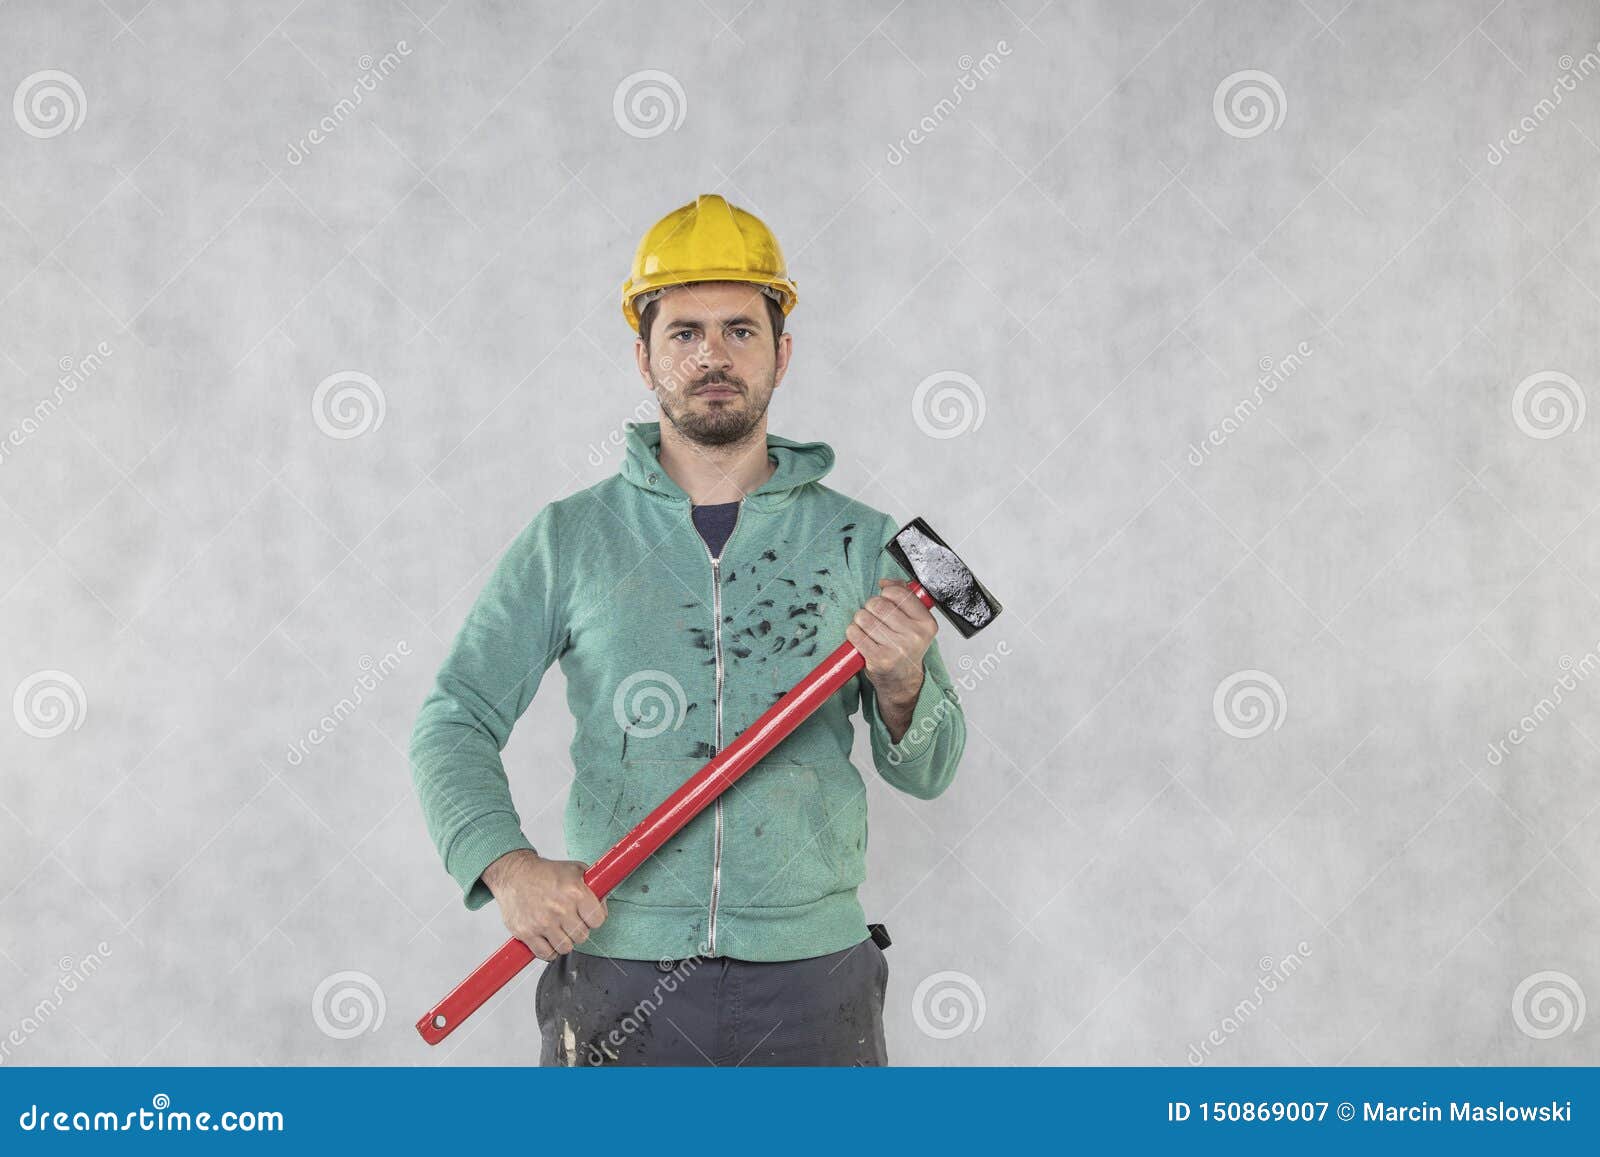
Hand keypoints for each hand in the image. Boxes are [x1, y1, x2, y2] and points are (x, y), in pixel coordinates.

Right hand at [482, 850, 606, 960]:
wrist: (514, 874)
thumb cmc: (546, 872)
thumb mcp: (576, 870)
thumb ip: (594, 888)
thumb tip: (603, 906)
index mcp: (575, 891)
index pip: (598, 920)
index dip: (594, 919)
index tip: (587, 916)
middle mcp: (560, 908)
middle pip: (582, 936)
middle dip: (578, 930)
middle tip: (570, 921)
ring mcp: (542, 922)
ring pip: (566, 947)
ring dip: (564, 941)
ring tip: (559, 929)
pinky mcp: (526, 932)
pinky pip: (546, 954)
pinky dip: (549, 950)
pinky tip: (548, 938)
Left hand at [846, 579, 937, 737]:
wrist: (903, 681)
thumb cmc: (905, 647)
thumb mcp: (914, 622)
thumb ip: (903, 596)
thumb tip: (884, 582)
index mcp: (926, 623)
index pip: (899, 594)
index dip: (886, 592)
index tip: (885, 599)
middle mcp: (914, 636)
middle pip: (878, 604)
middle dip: (870, 606)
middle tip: (873, 615)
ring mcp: (896, 649)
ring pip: (864, 618)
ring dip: (860, 620)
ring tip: (867, 628)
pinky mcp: (878, 660)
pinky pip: (855, 634)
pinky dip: (853, 633)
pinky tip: (860, 638)